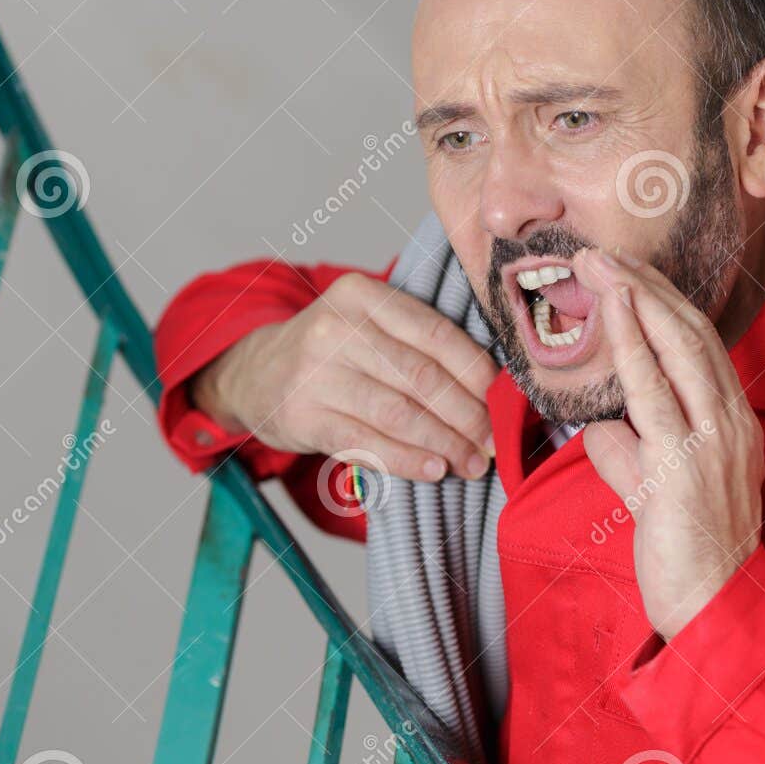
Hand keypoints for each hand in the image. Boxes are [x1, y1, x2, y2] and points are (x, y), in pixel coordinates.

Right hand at [192, 272, 496, 481]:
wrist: (256, 373)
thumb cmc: (333, 351)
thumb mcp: (368, 324)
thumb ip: (420, 342)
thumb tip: (494, 388)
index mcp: (363, 295)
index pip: (437, 334)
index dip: (478, 374)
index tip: (507, 402)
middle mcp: (337, 328)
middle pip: (422, 377)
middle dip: (468, 415)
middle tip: (496, 441)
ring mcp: (316, 373)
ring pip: (398, 413)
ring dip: (444, 443)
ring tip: (473, 463)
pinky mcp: (304, 417)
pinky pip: (366, 442)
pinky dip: (406, 459)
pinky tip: (434, 469)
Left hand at [572, 247, 764, 638]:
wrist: (717, 610)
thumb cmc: (686, 554)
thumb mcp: (653, 489)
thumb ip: (631, 451)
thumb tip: (601, 426)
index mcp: (732, 422)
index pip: (700, 344)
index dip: (662, 300)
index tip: (627, 269)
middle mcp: (731, 423)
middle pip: (692, 332)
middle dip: (646, 283)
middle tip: (603, 249)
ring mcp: (713, 442)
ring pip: (679, 350)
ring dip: (636, 298)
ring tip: (601, 263)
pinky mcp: (684, 468)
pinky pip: (654, 394)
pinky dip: (632, 345)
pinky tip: (612, 312)